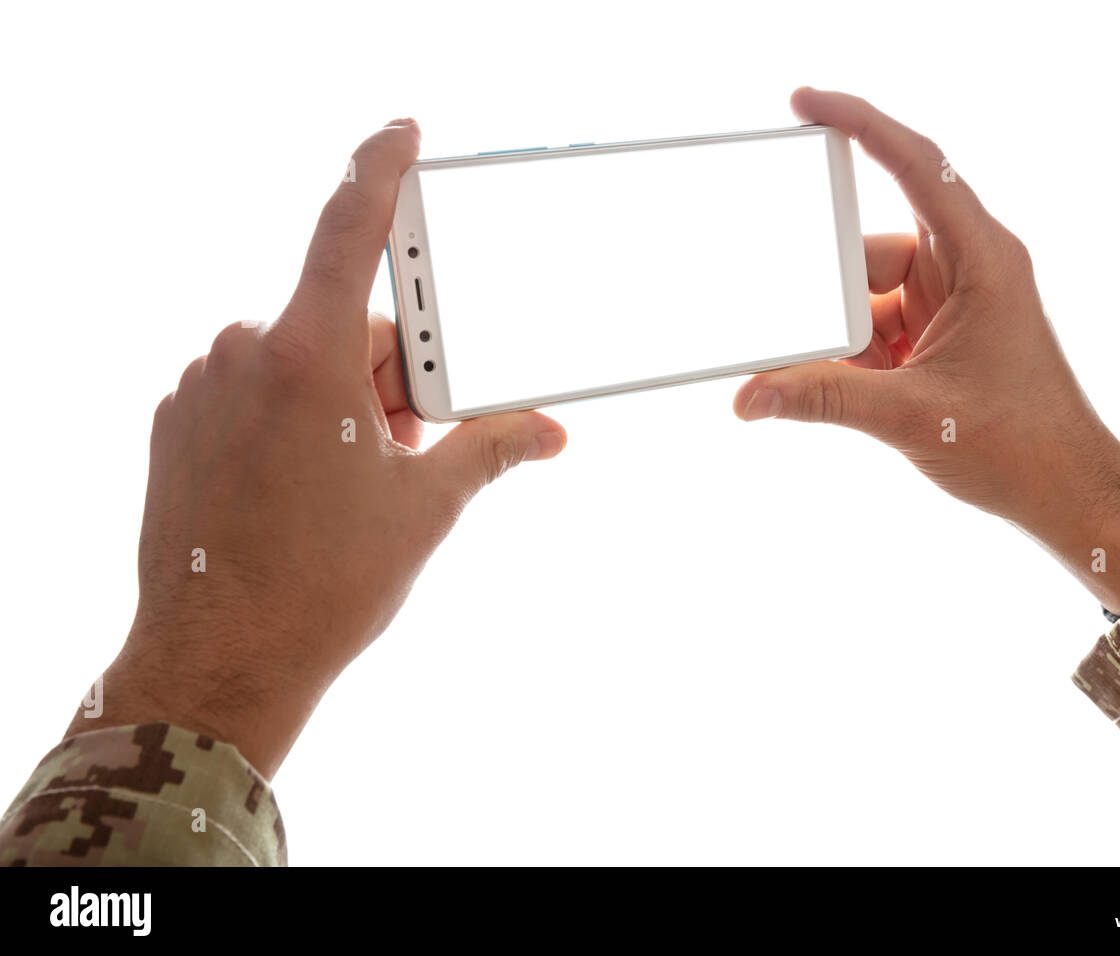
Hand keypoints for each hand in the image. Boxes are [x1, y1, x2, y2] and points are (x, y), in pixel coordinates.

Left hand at [67, 119, 565, 774]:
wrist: (219, 662)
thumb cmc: (322, 586)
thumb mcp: (425, 508)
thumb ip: (489, 447)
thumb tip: (547, 430)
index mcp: (307, 358)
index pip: (350, 229)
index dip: (381, 170)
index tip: (400, 134)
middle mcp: (243, 355)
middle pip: (345, 322)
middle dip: (393, 371)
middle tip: (412, 441)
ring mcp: (203, 388)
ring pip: (300, 359)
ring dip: (344, 399)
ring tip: (358, 480)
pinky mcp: (178, 422)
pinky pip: (254, 389)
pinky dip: (293, 416)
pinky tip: (308, 484)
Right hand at [734, 88, 1119, 612]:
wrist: (1067, 493)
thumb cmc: (1024, 444)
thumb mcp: (909, 414)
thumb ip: (823, 399)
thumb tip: (751, 393)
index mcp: (980, 258)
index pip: (916, 164)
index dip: (860, 124)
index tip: (805, 104)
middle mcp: (966, 269)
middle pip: (870, 250)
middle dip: (833, 296)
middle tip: (807, 332)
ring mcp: (951, 304)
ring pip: (867, 296)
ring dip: (843, 341)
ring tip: (838, 382)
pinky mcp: (937, 337)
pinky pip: (876, 329)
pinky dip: (853, 359)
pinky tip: (846, 391)